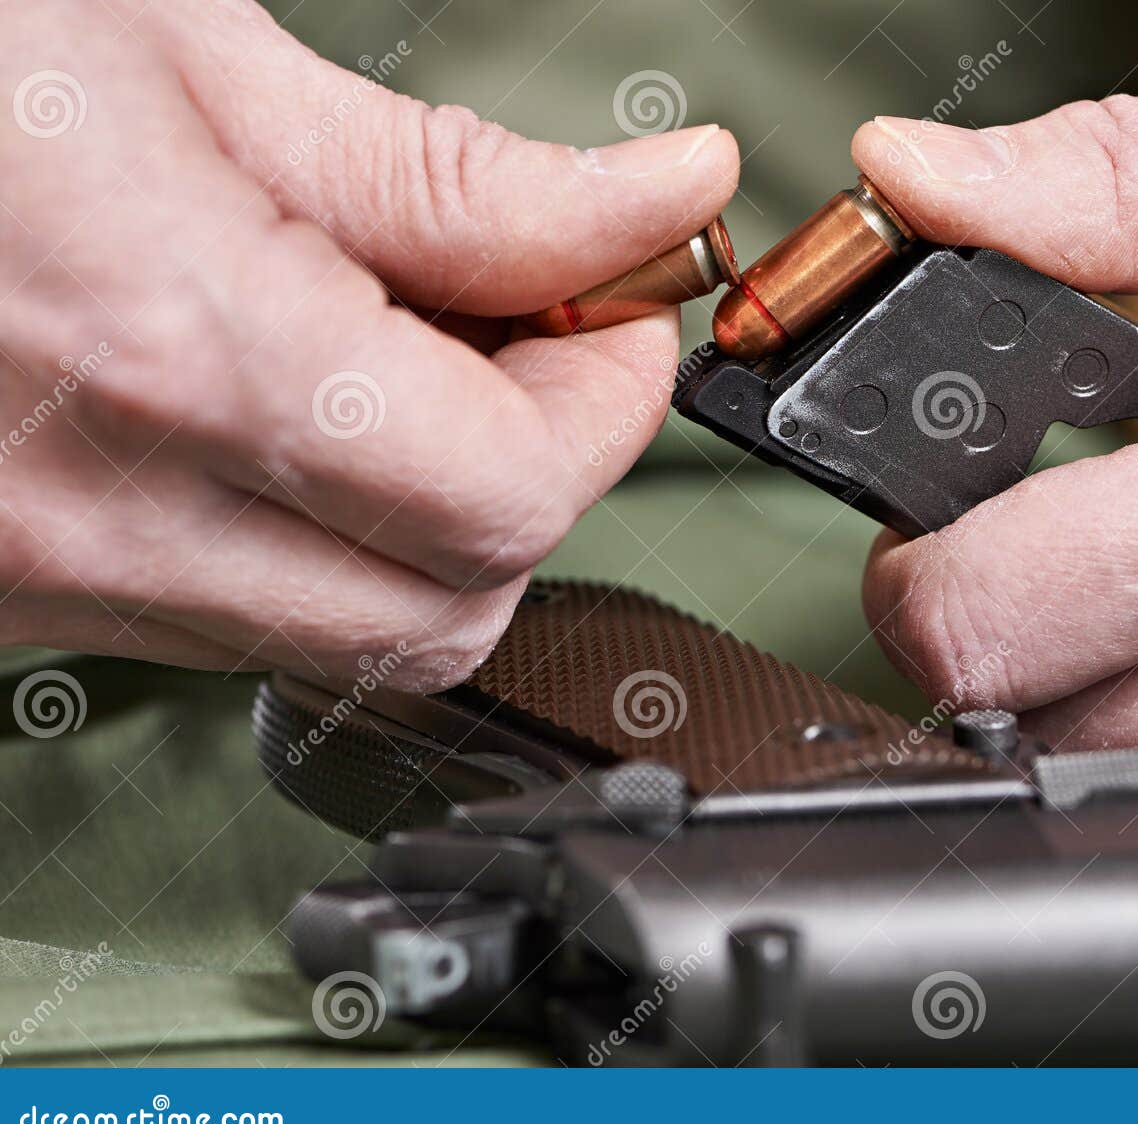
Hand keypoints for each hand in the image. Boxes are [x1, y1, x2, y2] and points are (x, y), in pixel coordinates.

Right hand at [0, 0, 734, 689]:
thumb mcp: (197, 56)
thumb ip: (466, 180)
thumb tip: (655, 210)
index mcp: (167, 351)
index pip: (507, 493)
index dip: (609, 404)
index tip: (618, 311)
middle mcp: (98, 513)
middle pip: (456, 605)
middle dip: (540, 473)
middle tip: (534, 335)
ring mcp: (43, 580)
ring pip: (360, 634)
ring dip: (439, 510)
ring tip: (400, 353)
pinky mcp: (17, 597)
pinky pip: (244, 620)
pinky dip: (326, 531)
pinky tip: (295, 406)